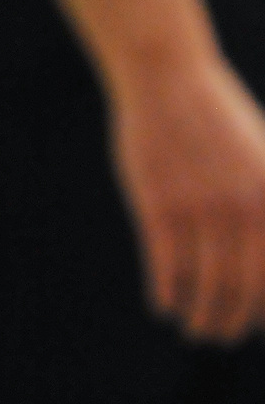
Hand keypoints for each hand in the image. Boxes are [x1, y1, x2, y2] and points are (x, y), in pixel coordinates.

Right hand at [110, 58, 264, 341]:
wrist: (168, 78)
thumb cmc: (217, 115)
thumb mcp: (263, 154)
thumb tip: (261, 248)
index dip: (260, 307)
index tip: (249, 323)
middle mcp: (243, 209)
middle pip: (242, 287)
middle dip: (231, 320)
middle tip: (220, 335)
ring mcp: (200, 208)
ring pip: (204, 283)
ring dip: (200, 314)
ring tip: (193, 327)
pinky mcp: (158, 204)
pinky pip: (165, 263)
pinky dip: (167, 292)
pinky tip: (163, 304)